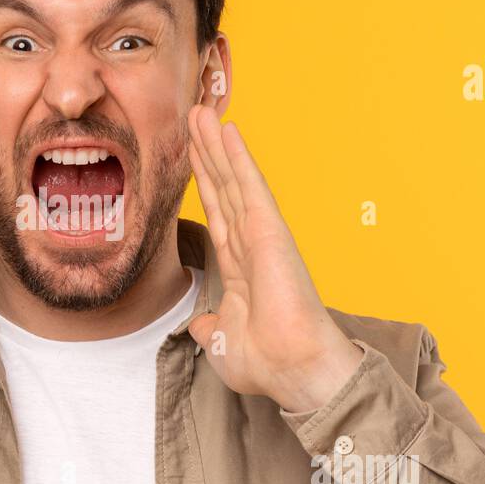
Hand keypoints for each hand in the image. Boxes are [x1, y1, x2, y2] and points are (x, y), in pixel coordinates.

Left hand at [185, 105, 363, 413]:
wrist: (295, 372)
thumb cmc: (269, 364)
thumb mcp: (223, 344)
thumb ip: (210, 328)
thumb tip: (200, 325)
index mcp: (241, 268)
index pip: (217, 214)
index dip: (203, 183)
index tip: (190, 155)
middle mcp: (251, 246)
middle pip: (222, 188)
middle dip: (206, 153)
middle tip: (191, 116)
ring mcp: (262, 236)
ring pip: (233, 180)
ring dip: (216, 145)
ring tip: (200, 111)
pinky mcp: (271, 233)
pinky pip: (251, 188)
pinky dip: (239, 158)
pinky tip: (228, 131)